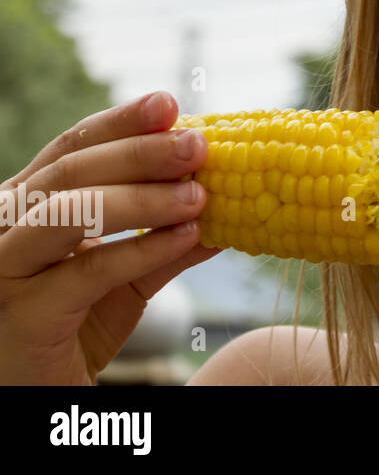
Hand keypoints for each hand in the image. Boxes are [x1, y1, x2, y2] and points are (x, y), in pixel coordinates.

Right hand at [0, 92, 218, 384]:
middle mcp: (3, 229)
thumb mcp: (126, 276)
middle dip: (139, 153)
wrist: (35, 399)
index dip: (120, 124)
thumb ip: (167, 236)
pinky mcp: (21, 315)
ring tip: (201, 194)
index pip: (71, 148)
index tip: (169, 103)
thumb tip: (233, 200)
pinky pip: (85, 271)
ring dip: (142, 198)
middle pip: (72, 173)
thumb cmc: (73, 329)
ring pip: (70, 212)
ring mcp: (4, 270)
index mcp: (24, 208)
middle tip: (198, 144)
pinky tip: (185, 237)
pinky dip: (140, 248)